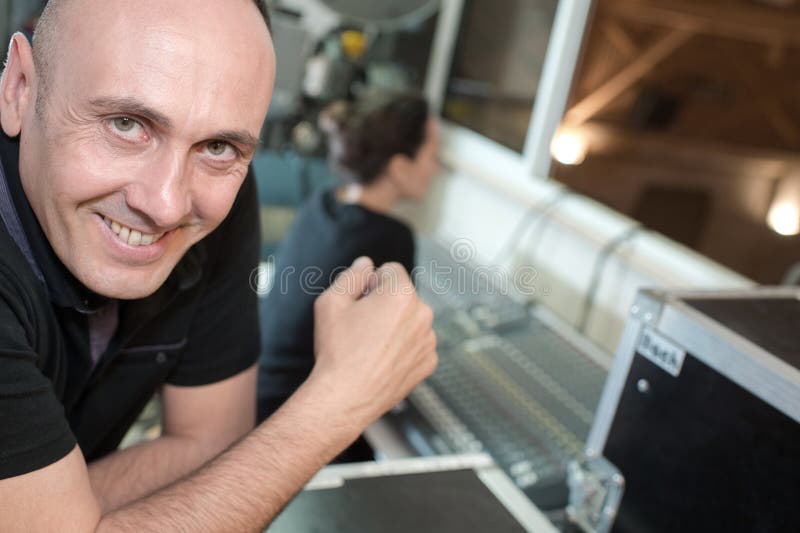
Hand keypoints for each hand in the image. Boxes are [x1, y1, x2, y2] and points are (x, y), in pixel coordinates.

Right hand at [309, 257, 437, 431]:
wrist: (345, 398)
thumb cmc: (337, 351)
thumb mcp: (331, 302)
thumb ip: (352, 276)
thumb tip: (366, 264)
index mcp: (401, 294)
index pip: (391, 270)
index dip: (370, 283)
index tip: (359, 302)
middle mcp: (422, 314)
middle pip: (402, 295)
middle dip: (384, 304)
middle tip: (361, 327)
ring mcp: (428, 340)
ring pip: (411, 320)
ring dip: (395, 326)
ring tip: (370, 346)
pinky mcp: (429, 362)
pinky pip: (416, 344)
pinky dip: (403, 348)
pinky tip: (382, 360)